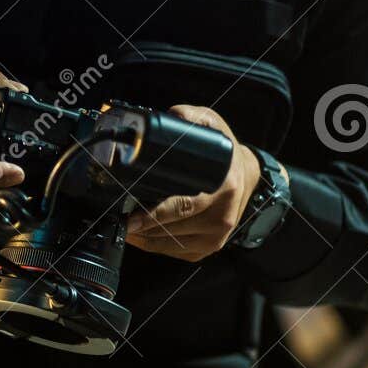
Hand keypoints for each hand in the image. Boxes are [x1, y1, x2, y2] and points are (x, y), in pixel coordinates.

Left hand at [124, 104, 279, 260]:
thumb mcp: (210, 124)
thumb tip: (168, 115)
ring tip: (126, 226)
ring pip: (171, 244)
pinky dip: (155, 245)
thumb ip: (188, 117)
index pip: (183, 206)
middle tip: (119, 218)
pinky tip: (142, 234)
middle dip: (141, 226)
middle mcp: (222, 215)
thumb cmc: (224, 152)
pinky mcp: (211, 246)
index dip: (153, 215)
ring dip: (144, 238)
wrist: (248, 175)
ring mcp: (218, 235)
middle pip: (172, 228)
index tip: (130, 217)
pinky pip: (177, 252)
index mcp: (223, 186)